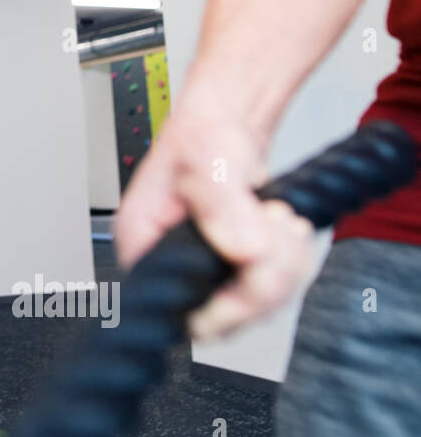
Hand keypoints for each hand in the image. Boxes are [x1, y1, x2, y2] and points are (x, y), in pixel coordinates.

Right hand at [114, 108, 315, 341]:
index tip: (255, 270)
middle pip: (225, 314)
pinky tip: (286, 227)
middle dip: (267, 274)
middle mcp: (169, 263)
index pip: (177, 306)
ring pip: (256, 304)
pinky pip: (273, 288)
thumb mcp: (207, 157)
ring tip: (280, 217)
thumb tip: (244, 250)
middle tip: (276, 224)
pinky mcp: (233, 267)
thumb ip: (222, 203)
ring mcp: (204, 268)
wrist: (226, 122)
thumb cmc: (202, 133)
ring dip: (286, 262)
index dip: (223, 304)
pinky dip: (293, 259)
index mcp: (143, 243)